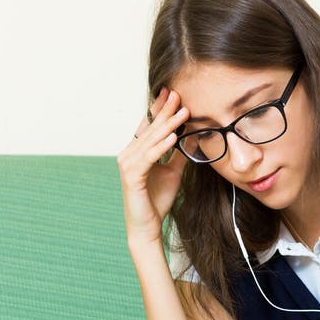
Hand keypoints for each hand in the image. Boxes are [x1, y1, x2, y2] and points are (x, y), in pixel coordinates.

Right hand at [117, 87, 190, 246]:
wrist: (147, 226)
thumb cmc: (157, 200)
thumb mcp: (173, 173)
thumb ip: (179, 154)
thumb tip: (192, 136)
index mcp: (136, 152)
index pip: (149, 125)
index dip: (160, 109)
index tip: (173, 93)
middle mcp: (128, 154)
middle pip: (149, 128)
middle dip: (165, 111)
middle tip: (178, 94)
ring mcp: (128, 164)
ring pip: (150, 140)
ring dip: (167, 125)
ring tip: (182, 112)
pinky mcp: (131, 176)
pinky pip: (149, 157)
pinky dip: (161, 146)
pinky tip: (173, 137)